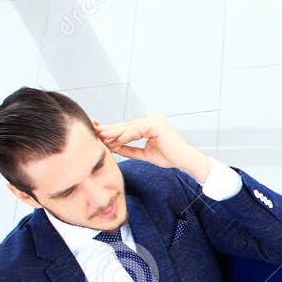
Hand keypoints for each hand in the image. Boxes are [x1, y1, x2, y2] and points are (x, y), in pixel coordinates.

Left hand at [95, 115, 211, 184]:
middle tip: (95, 131)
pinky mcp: (156, 124)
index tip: (100, 135)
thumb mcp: (145, 154)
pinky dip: (125, 136)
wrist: (186, 161)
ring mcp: (154, 120)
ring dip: (115, 133)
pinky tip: (115, 140)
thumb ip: (130, 149)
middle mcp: (151, 120)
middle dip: (110, 130)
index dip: (114, 132)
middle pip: (126, 125)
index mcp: (150, 125)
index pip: (128, 128)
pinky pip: (136, 130)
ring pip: (130, 127)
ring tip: (102, 137)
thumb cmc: (170, 158)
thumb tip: (114, 148)